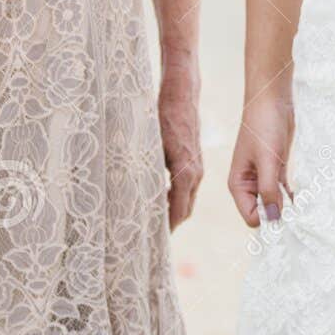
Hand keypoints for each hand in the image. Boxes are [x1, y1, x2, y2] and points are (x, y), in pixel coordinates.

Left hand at [158, 67, 203, 229]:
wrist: (181, 93)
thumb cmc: (163, 115)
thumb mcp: (150, 145)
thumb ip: (147, 173)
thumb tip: (136, 198)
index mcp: (185, 172)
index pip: (178, 210)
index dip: (166, 228)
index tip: (151, 242)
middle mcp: (195, 172)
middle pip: (185, 209)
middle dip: (170, 224)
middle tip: (148, 238)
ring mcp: (197, 165)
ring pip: (187, 198)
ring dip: (173, 211)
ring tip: (151, 222)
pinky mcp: (194, 158)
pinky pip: (188, 186)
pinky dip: (176, 198)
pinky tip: (159, 198)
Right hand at [228, 93, 293, 227]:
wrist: (272, 100)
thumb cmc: (264, 127)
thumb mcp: (268, 161)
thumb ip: (269, 190)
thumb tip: (273, 220)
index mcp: (238, 184)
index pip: (251, 217)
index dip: (267, 221)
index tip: (288, 220)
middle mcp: (249, 184)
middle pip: (263, 212)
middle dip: (279, 216)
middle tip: (300, 218)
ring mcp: (263, 177)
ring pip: (274, 202)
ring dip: (287, 207)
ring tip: (305, 212)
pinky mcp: (276, 169)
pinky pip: (282, 191)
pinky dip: (291, 197)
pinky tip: (303, 200)